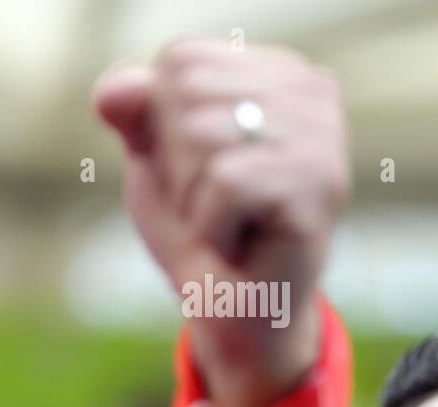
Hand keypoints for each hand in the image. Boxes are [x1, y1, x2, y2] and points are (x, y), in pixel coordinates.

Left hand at [94, 38, 350, 406]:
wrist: (229, 314)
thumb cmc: (197, 230)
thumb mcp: (154, 161)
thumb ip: (135, 114)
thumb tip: (113, 90)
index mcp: (274, 72)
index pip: (181, 61)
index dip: (160, 126)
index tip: (192, 171)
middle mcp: (312, 92)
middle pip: (190, 93)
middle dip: (176, 162)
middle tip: (209, 204)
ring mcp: (324, 139)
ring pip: (204, 135)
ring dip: (191, 196)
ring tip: (224, 223)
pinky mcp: (319, 189)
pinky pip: (224, 181)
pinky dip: (209, 224)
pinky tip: (237, 244)